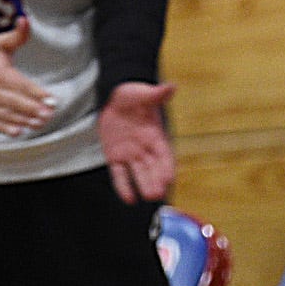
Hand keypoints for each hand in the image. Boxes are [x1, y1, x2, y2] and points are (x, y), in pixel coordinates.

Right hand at [0, 20, 55, 137]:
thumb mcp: (0, 44)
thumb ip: (17, 35)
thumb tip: (25, 20)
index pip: (20, 84)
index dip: (36, 93)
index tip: (51, 98)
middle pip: (15, 102)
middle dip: (33, 109)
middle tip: (49, 114)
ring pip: (7, 115)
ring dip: (25, 120)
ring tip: (41, 122)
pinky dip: (7, 129)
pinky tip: (19, 131)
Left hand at [98, 81, 176, 202]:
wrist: (113, 97)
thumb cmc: (132, 95)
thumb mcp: (143, 94)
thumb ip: (156, 95)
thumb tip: (171, 87)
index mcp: (155, 134)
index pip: (164, 154)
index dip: (167, 166)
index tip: (169, 178)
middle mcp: (145, 148)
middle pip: (153, 167)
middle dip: (156, 180)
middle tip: (158, 193)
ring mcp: (130, 154)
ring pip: (139, 173)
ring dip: (144, 185)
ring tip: (149, 197)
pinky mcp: (115, 157)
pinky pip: (120, 175)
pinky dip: (124, 186)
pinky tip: (129, 198)